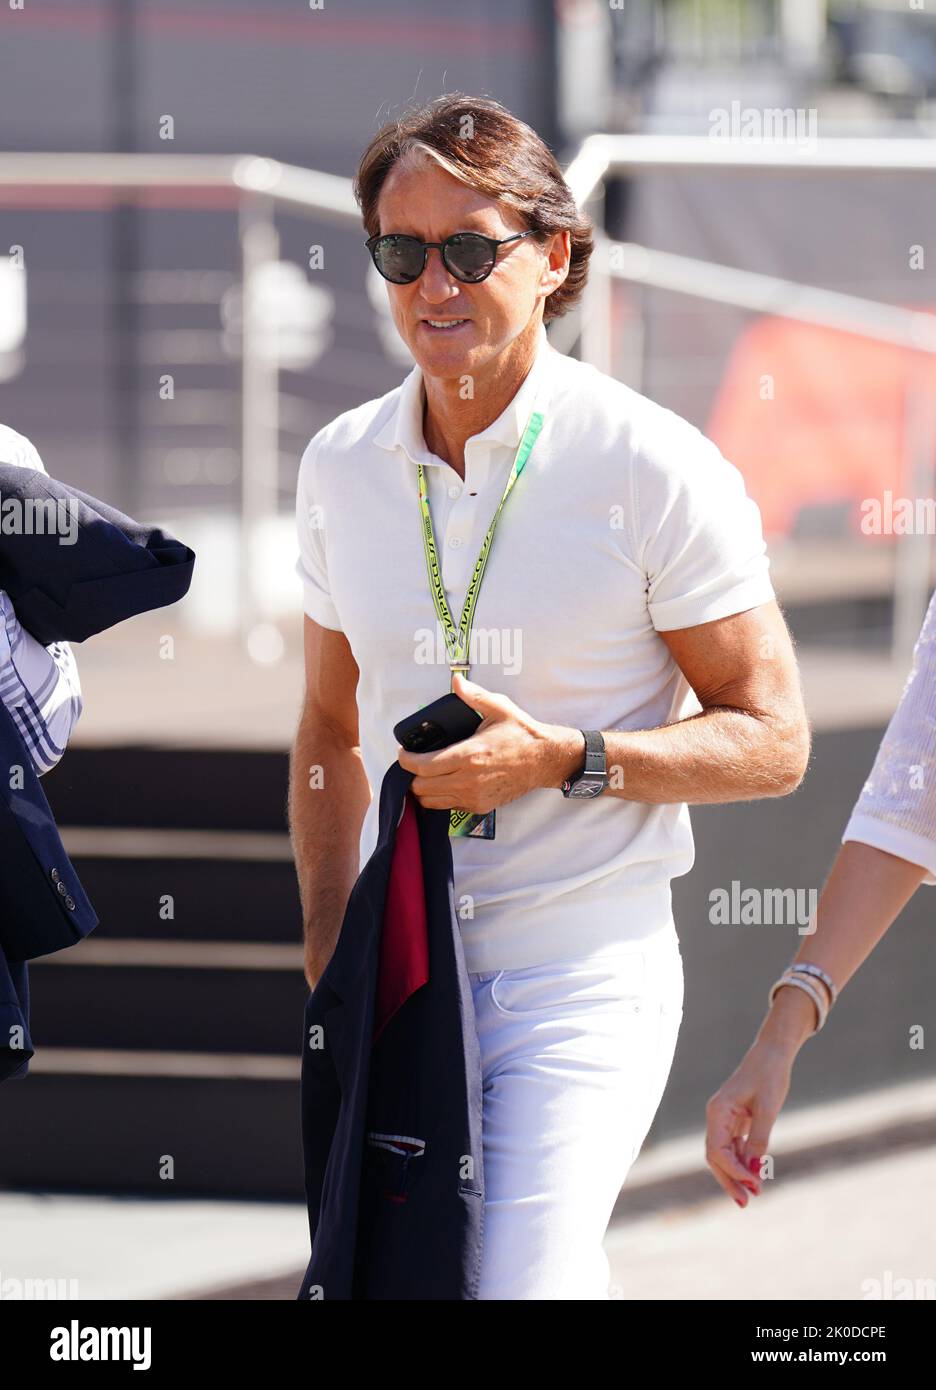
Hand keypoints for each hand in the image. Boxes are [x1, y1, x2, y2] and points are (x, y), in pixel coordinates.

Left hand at [396, 672, 567, 811]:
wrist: (544, 760)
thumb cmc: (521, 734)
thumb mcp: (499, 708)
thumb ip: (474, 696)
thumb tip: (456, 681)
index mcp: (468, 756)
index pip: (422, 765)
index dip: (406, 759)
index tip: (403, 751)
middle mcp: (468, 780)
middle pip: (420, 787)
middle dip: (411, 774)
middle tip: (414, 761)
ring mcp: (473, 796)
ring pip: (431, 801)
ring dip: (423, 788)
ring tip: (425, 773)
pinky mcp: (480, 806)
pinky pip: (448, 806)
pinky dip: (440, 797)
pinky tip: (444, 782)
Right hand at [705, 1043, 793, 1206]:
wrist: (773, 1052)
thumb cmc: (770, 1075)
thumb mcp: (768, 1108)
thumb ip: (759, 1140)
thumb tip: (754, 1172)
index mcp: (718, 1110)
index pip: (717, 1150)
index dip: (734, 1171)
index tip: (755, 1184)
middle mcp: (717, 1116)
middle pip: (715, 1156)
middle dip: (729, 1180)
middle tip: (745, 1204)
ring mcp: (725, 1118)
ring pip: (724, 1154)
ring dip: (736, 1174)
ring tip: (753, 1195)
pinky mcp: (736, 1119)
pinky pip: (734, 1146)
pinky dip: (743, 1162)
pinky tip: (755, 1175)